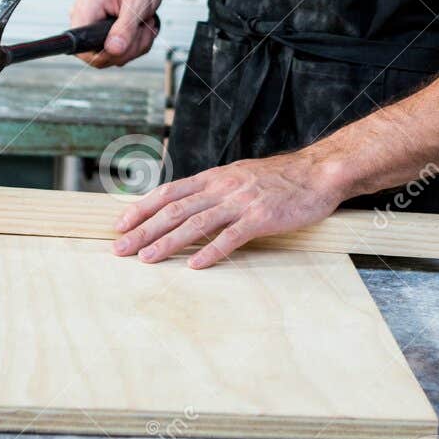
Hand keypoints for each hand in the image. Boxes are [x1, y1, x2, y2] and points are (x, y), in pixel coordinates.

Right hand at [70, 0, 164, 66]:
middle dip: (128, 48)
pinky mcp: (106, 35)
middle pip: (100, 57)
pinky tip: (141, 27)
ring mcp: (95, 29)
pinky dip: (137, 44)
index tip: (122, 46)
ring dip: (136, 44)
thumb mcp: (136, 3)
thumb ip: (124, 28)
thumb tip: (113, 49)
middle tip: (141, 27)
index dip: (101, 54)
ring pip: (114, 57)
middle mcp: (87, 20)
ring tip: (143, 23)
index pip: (80, 47)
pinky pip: (121, 53)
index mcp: (86, 9)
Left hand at [112, 150, 347, 268]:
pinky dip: (211, 251)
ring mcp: (241, 202)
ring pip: (195, 223)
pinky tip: (195, 265)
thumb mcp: (240, 176)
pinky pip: (231, 236)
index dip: (142, 208)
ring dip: (167, 242)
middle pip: (174, 209)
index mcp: (215, 178)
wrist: (318, 173)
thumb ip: (214, 190)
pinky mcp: (261, 217)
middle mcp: (222, 188)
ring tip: (147, 259)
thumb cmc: (281, 179)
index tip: (120, 225)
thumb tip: (188, 206)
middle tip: (120, 249)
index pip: (169, 192)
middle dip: (143, 230)